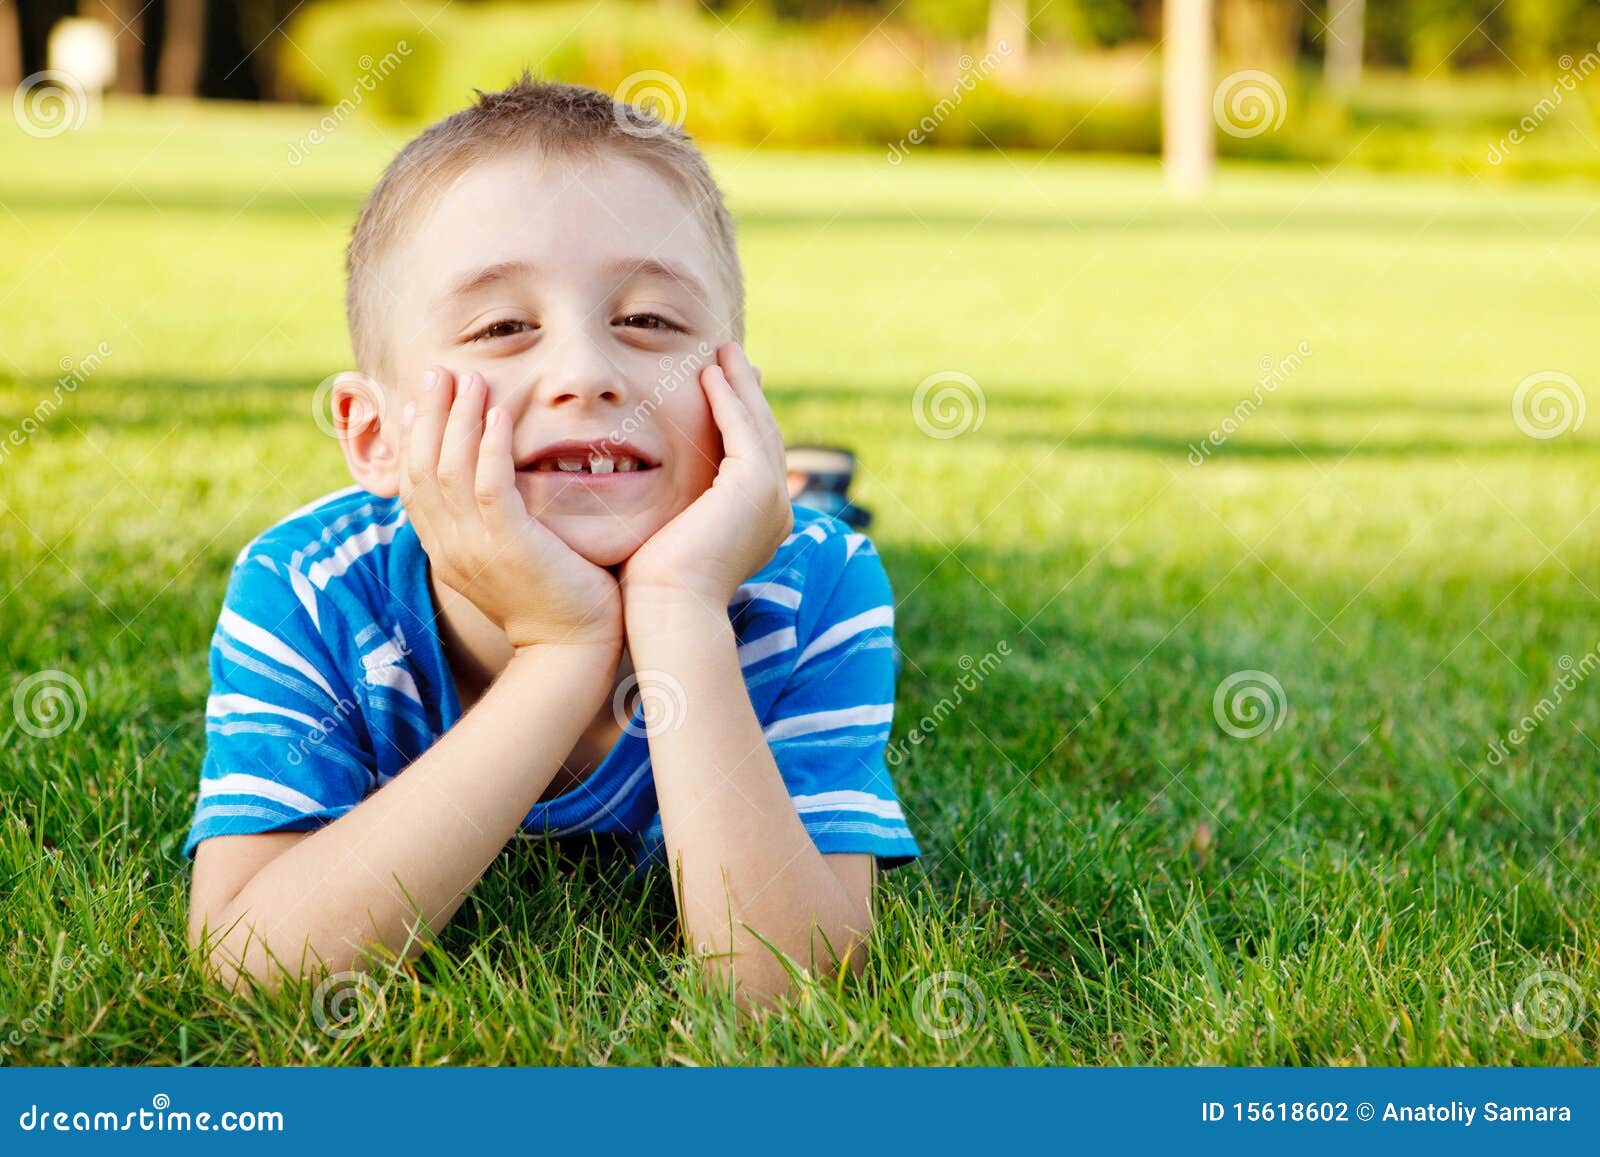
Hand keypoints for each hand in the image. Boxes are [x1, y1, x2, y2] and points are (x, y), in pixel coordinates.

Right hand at [399, 367, 622, 652]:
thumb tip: (496, 489)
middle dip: (428, 415)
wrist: (572, 650)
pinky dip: (488, 446)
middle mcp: (450, 547)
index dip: (412, 438)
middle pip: (421, 467)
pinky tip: (498, 415)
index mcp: (446, 549)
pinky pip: (489, 487)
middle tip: (438, 371)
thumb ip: (495, 522)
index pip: (413, 484)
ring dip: (456, 418)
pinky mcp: (509, 547)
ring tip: (468, 378)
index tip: (414, 400)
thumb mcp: (510, 557)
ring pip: (448, 469)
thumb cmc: (555, 600)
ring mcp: (475, 548)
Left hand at [619, 343, 793, 609]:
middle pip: (762, 435)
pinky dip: (729, 398)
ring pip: (757, 426)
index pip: (752, 458)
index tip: (721, 387)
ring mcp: (771, 497)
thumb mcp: (672, 535)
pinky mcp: (755, 486)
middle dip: (746, 393)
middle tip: (730, 357)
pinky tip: (710, 373)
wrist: (670, 611)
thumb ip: (677, 508)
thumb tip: (653, 493)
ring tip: (723, 353)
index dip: (739, 418)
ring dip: (739, 385)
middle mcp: (776, 509)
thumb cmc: (656, 587)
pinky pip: (744, 428)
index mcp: (760, 523)